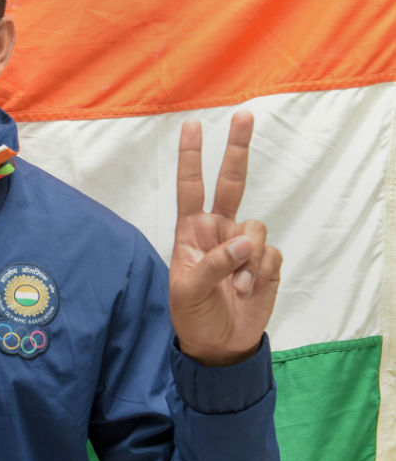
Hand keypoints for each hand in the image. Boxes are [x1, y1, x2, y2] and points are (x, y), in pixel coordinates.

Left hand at [169, 111, 281, 365]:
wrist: (220, 345)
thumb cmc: (193, 315)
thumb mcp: (189, 291)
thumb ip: (214, 264)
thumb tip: (243, 242)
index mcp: (191, 232)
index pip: (190, 187)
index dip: (192, 157)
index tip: (193, 125)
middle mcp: (218, 231)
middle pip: (230, 183)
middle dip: (237, 149)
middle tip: (243, 115)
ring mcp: (243, 245)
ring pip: (255, 229)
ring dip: (248, 261)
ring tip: (234, 287)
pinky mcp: (266, 262)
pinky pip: (271, 254)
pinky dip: (262, 273)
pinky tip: (250, 290)